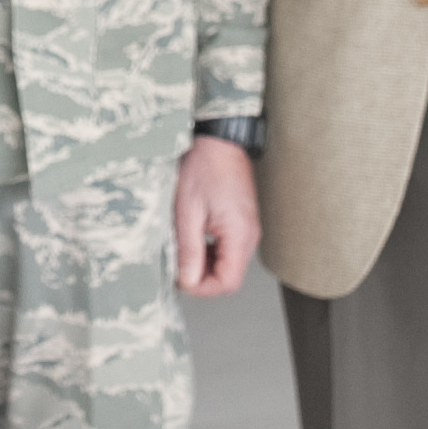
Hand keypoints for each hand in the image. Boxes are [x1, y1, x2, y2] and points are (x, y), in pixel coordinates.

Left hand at [172, 135, 260, 299]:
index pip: (228, 282)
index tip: (181, 280)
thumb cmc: (204, 167)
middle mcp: (249, 235)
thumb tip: (187, 280)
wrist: (219, 139)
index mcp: (239, 234)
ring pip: (228, 264)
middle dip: (202, 277)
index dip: (203, 288)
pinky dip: (210, 251)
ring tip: (183, 248)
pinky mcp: (241, 222)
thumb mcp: (187, 211)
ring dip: (205, 264)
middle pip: (230, 276)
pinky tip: (194, 238)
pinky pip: (228, 249)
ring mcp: (247, 228)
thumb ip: (189, 250)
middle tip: (178, 264)